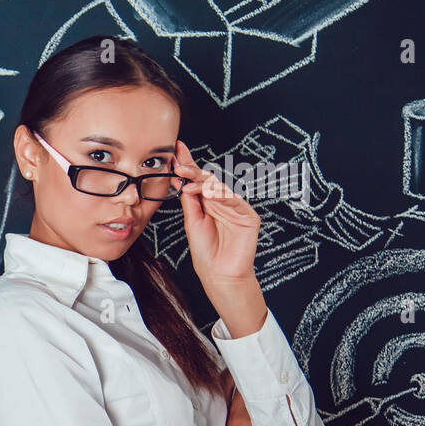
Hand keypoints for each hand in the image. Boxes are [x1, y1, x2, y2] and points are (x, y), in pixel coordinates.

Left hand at [174, 140, 261, 283]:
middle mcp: (222, 202)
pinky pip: (234, 201)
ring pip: (220, 188)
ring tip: (189, 181)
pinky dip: (222, 195)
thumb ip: (190, 202)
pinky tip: (209, 192)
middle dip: (193, 169)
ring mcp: (236, 208)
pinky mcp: (248, 216)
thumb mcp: (192, 223)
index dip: (188, 164)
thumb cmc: (206, 252)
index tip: (176, 150)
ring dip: (203, 182)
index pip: (197, 180)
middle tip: (179, 163)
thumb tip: (182, 180)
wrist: (219, 274)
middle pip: (208, 180)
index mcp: (208, 203)